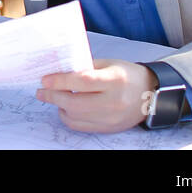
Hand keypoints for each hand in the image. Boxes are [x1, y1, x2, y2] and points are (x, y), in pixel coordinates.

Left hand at [35, 58, 156, 132]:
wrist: (150, 95)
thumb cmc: (127, 75)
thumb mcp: (108, 64)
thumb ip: (84, 67)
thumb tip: (58, 72)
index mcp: (115, 80)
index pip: (83, 81)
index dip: (61, 81)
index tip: (45, 80)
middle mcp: (114, 101)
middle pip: (76, 103)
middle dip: (53, 96)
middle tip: (41, 91)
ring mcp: (112, 118)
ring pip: (76, 116)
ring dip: (59, 107)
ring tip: (53, 98)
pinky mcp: (109, 128)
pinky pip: (82, 126)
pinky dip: (69, 118)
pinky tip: (65, 108)